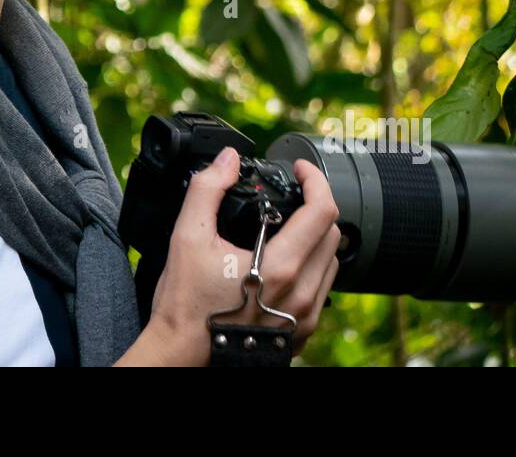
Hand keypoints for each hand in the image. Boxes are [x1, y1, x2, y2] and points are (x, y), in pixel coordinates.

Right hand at [146, 147, 340, 365]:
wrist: (183, 357)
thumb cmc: (185, 307)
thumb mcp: (188, 238)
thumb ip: (207, 190)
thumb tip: (227, 159)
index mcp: (279, 267)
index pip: (322, 211)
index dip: (314, 180)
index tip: (299, 170)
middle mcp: (300, 293)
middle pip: (332, 233)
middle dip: (314, 205)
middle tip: (290, 195)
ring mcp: (304, 316)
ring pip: (331, 262)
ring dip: (315, 238)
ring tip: (285, 228)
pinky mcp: (302, 332)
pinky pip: (322, 289)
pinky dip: (311, 267)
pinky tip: (282, 263)